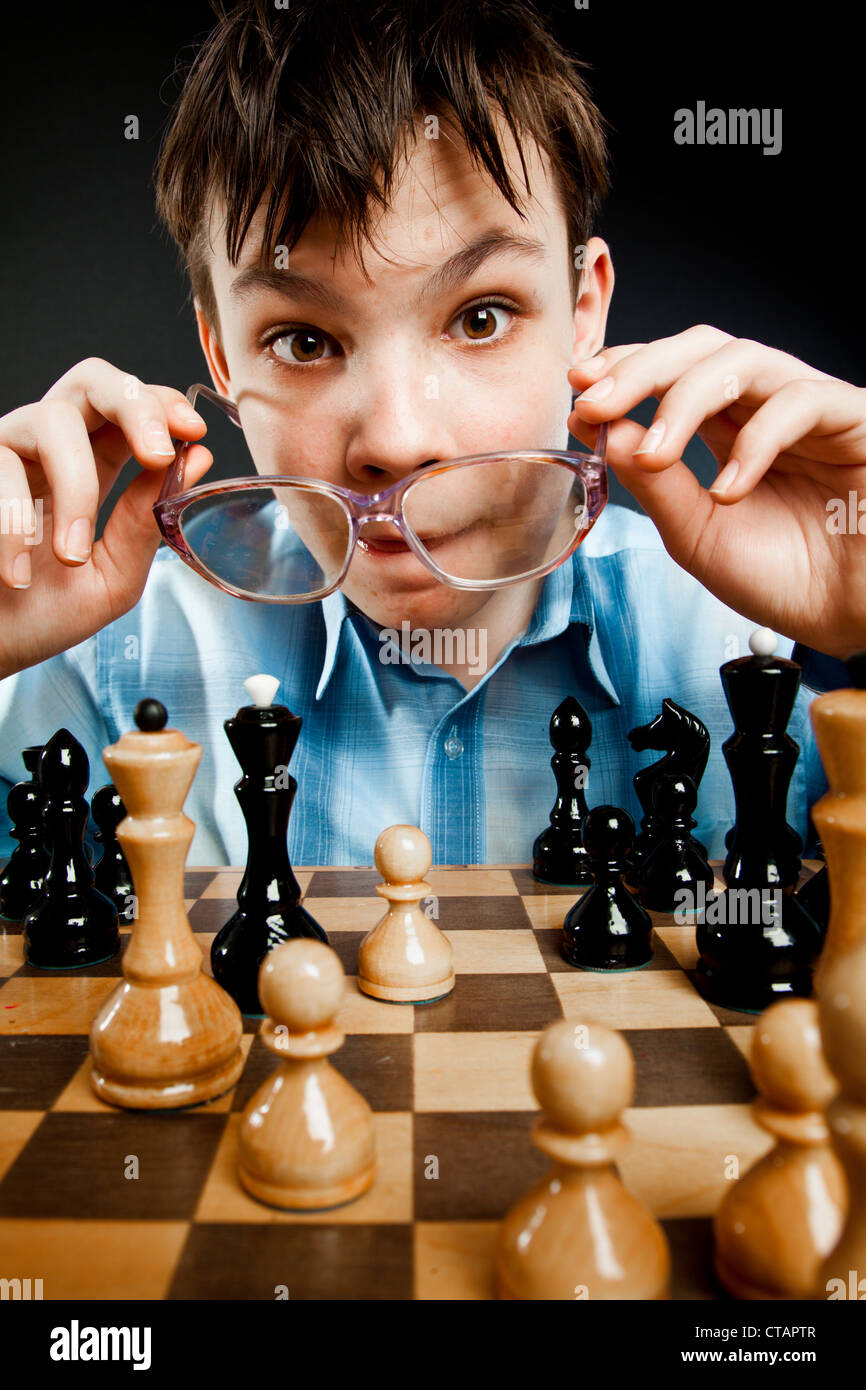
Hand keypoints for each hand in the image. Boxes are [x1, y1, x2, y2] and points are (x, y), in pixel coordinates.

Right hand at [0, 358, 212, 677]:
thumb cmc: (40, 616)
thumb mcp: (112, 577)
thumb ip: (146, 521)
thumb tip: (196, 460)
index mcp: (92, 464)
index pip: (133, 409)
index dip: (163, 407)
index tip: (192, 434)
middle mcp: (49, 446)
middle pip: (93, 380)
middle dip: (134, 406)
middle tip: (157, 452)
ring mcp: (6, 451)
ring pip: (52, 421)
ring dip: (75, 491)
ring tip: (70, 555)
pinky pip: (2, 467)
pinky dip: (15, 525)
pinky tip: (15, 572)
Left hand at [568, 325, 865, 659]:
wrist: (850, 621)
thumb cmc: (783, 579)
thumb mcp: (697, 535)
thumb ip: (654, 483)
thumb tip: (605, 429)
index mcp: (729, 426)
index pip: (673, 370)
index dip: (625, 369)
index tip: (577, 390)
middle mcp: (769, 405)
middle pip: (702, 348)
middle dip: (641, 369)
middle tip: (595, 402)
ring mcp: (813, 408)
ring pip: (745, 359)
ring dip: (685, 400)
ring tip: (654, 455)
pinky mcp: (857, 420)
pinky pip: (802, 402)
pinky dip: (755, 441)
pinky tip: (728, 490)